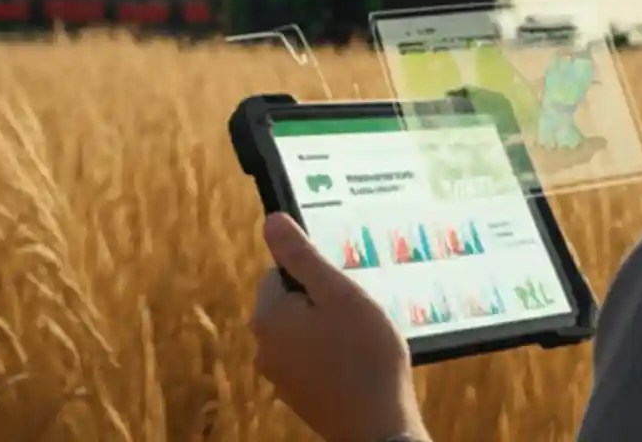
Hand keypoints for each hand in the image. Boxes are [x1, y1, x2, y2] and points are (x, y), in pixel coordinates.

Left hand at [251, 212, 429, 441]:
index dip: (316, 275)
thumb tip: (271, 220)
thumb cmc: (364, 355)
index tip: (344, 289)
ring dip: (329, 329)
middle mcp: (264, 346)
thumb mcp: (339, 293)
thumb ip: (302, 256)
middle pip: (291, 301)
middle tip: (358, 313)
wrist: (378, 428)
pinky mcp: (299, 395)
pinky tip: (359, 363)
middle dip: (323, 301)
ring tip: (363, 339)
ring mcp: (280, 375)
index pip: (281, 272)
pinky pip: (312, 358)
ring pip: (304, 331)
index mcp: (268, 316)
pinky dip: (332, 355)